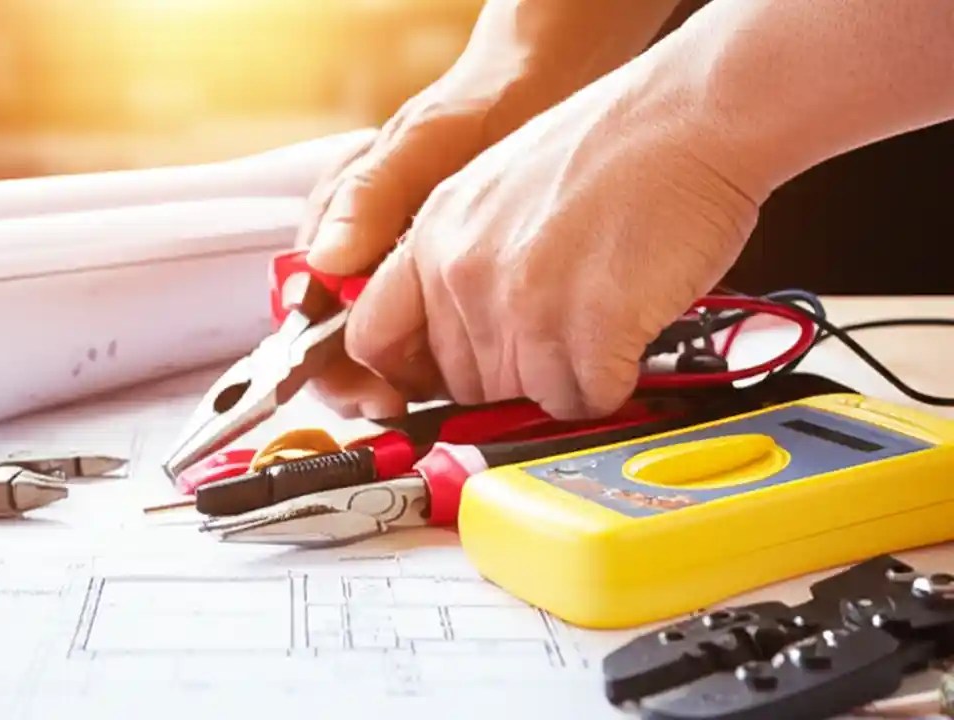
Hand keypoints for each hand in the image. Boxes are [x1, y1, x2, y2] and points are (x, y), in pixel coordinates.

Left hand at [339, 50, 767, 419]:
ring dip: (567, 381)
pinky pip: (585, 401)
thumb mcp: (491, 190)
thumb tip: (456, 336)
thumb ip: (459, 259)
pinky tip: (627, 337)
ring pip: (527, 398)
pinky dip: (611, 385)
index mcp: (432, 238)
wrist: (688, 116)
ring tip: (600, 324)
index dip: (409, 372)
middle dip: (513, 376)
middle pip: (464, 384)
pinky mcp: (588, 330)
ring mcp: (524, 306)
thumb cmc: (607, 149)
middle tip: (562, 334)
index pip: (374, 339)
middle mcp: (463, 274)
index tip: (439, 382)